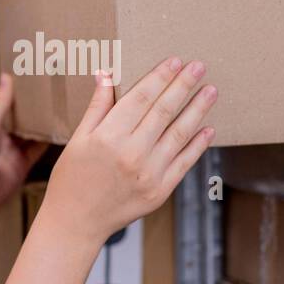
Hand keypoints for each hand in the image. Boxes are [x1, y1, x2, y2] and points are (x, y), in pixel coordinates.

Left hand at [0, 73, 48, 226]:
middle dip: (31, 106)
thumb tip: (6, 78)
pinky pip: (37, 149)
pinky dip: (47, 141)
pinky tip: (58, 132)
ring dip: (41, 123)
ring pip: (29, 132)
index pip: (1, 100)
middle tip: (49, 90)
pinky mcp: (21, 165)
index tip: (30, 76)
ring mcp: (10, 151)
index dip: (15, 90)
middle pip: (18, 116)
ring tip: (56, 108)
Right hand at [40, 57, 215, 248]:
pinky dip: (198, 145)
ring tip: (211, 91)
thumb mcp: (78, 138)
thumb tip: (105, 74)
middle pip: (164, 111)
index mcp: (109, 136)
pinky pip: (184, 162)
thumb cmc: (72, 178)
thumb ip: (97, 106)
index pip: (141, 98)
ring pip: (179, 134)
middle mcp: (132, 153)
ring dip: (197, 110)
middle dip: (183, 85)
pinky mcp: (160, 191)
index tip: (175, 61)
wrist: (76, 222)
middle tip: (199, 66)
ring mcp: (149, 173)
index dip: (160, 77)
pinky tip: (208, 129)